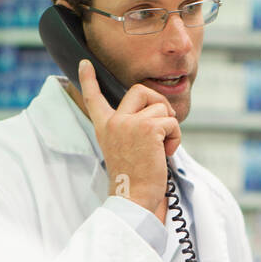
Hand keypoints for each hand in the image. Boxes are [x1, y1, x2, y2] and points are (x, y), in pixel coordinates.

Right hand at [78, 59, 180, 222]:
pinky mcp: (148, 128)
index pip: (93, 99)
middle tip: (164, 123)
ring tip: (162, 148)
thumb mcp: (125, 149)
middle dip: (158, 102)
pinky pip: (171, 122)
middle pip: (140, 90)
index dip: (88, 80)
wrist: (133, 197)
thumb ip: (132, 129)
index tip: (84, 64)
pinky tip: (166, 153)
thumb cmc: (134, 179)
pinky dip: (175, 138)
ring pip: (161, 108)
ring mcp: (130, 123)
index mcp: (105, 128)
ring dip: (170, 127)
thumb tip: (158, 112)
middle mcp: (114, 122)